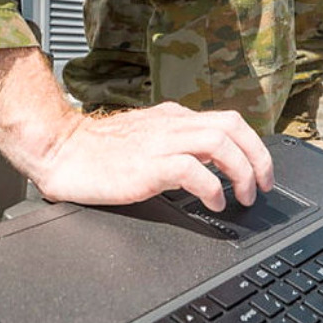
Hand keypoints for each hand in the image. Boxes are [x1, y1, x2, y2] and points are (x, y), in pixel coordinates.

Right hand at [0, 48, 272, 211]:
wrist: (59, 149)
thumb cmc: (96, 151)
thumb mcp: (144, 139)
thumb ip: (172, 143)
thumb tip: (203, 165)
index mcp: (172, 117)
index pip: (227, 120)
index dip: (252, 145)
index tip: (260, 170)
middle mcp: (171, 124)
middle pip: (232, 126)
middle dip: (257, 156)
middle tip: (262, 186)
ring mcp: (159, 142)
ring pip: (219, 142)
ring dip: (241, 171)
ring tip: (242, 197)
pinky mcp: (146, 165)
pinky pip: (192, 169)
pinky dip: (212, 187)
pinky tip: (214, 204)